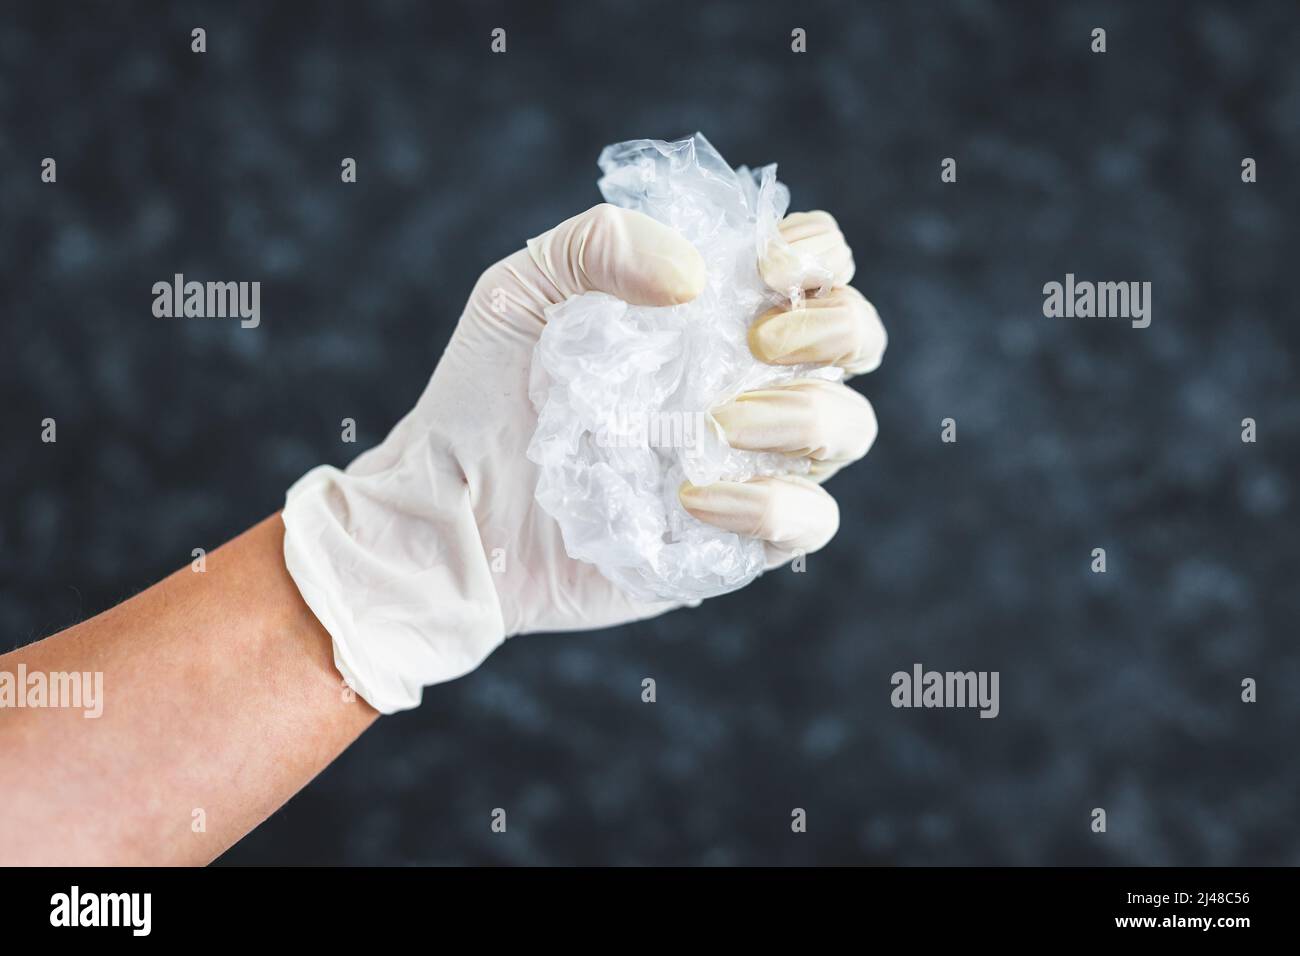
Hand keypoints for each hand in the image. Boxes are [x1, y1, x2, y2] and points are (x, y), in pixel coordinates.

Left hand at [283, 204, 885, 712]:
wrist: (449, 515)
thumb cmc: (481, 398)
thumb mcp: (517, 294)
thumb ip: (597, 244)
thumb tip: (696, 276)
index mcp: (708, 316)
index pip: (813, 267)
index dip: (816, 255)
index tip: (763, 267)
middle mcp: (745, 382)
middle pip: (857, 340)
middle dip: (830, 330)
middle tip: (750, 344)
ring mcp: (747, 463)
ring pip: (847, 429)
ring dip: (801, 416)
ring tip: (712, 421)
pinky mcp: (736, 541)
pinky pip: (809, 522)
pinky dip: (770, 505)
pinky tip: (691, 495)